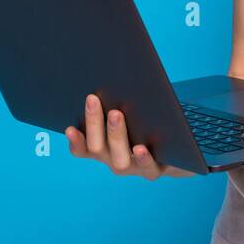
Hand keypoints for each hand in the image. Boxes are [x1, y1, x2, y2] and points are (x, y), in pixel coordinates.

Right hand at [65, 93, 196, 178]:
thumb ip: (114, 102)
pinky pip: (147, 168)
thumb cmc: (145, 124)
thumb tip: (108, 73)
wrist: (175, 150)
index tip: (68, 126)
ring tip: (116, 113)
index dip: (75, 140)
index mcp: (103, 148)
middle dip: (94, 122)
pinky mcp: (153, 170)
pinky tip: (140, 147)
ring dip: (115, 135)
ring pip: (119, 159)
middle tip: (93, 98)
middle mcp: (113, 159)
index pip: (82, 148)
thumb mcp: (128, 113)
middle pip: (97, 147)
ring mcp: (132, 167)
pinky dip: (142, 158)